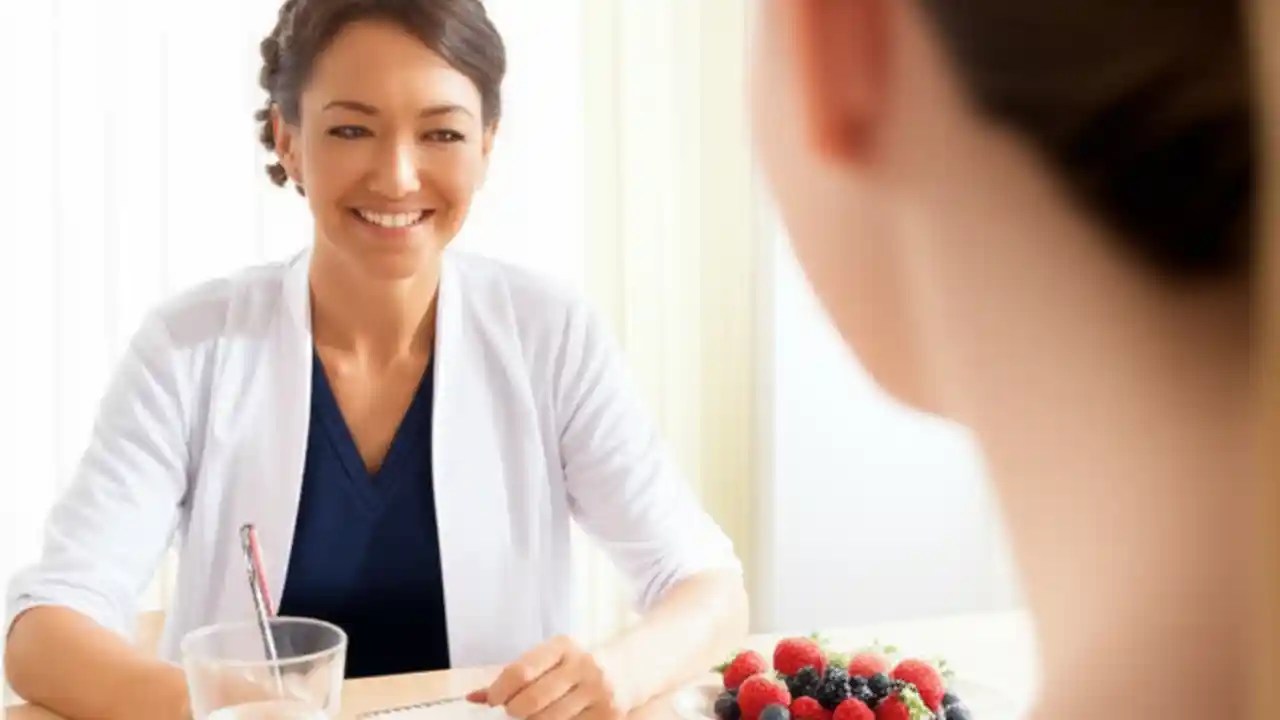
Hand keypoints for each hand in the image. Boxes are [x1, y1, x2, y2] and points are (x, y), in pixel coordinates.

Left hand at [468, 635, 629, 719]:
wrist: (635, 665)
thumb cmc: (582, 664)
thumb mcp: (554, 659)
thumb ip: (517, 676)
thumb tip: (475, 697)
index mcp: (563, 646)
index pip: (521, 670)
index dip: (500, 690)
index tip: (494, 701)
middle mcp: (583, 666)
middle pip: (533, 701)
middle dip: (515, 712)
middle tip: (514, 712)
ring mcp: (599, 692)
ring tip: (536, 716)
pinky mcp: (610, 715)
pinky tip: (558, 718)